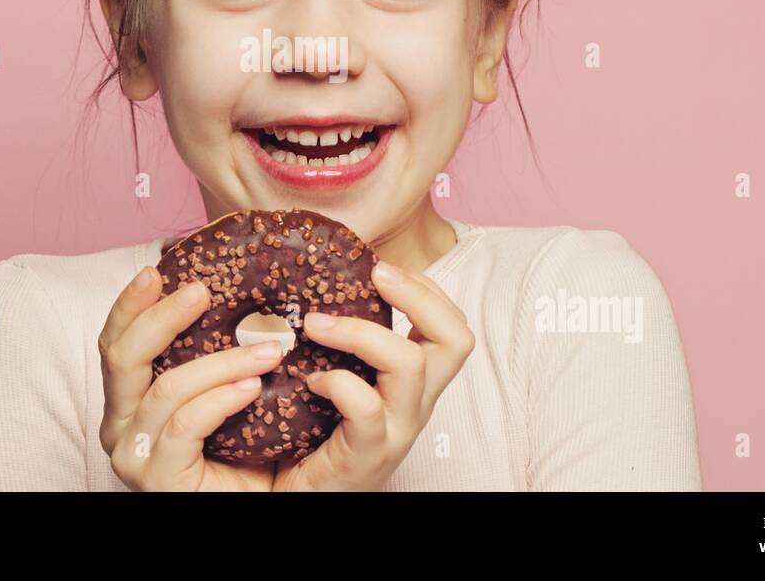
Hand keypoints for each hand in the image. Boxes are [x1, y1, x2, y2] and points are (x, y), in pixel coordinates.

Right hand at [97, 265, 282, 490]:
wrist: (255, 504)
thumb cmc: (241, 450)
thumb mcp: (219, 389)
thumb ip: (211, 351)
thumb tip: (232, 289)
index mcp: (127, 400)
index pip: (115, 343)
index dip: (130, 305)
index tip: (156, 271)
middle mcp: (119, 426)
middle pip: (122, 357)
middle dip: (161, 317)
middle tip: (202, 290)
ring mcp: (135, 455)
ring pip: (167, 389)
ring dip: (221, 362)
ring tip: (269, 349)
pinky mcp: (159, 479)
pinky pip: (188, 424)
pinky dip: (222, 398)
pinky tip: (253, 385)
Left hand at [272, 260, 474, 490]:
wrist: (308, 495)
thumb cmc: (318, 430)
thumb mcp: (349, 377)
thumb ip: (349, 339)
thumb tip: (324, 276)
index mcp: (418, 381)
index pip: (452, 326)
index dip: (427, 289)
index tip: (383, 268)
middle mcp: (418, 403)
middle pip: (456, 340)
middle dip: (419, 296)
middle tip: (376, 272)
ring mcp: (398, 429)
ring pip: (410, 364)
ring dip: (360, 332)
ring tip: (315, 324)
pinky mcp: (369, 453)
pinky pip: (367, 408)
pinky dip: (337, 383)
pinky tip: (312, 381)